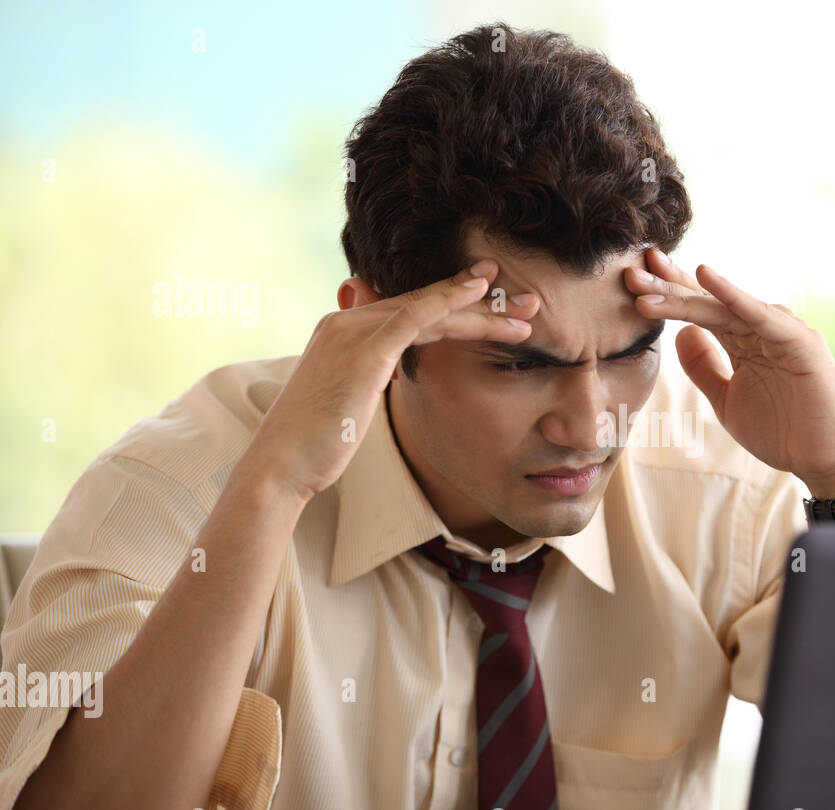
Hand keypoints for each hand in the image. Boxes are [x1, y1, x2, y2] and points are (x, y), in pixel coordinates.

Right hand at [246, 260, 537, 501]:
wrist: (280, 466)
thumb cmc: (313, 447)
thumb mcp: (345, 405)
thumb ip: (368, 383)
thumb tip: (386, 383)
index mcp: (342, 331)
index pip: (411, 311)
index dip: (456, 304)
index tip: (495, 300)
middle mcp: (346, 321)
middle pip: (426, 303)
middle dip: (481, 300)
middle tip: (529, 298)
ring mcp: (352, 331)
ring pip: (430, 308)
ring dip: (483, 306)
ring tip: (529, 308)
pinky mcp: (363, 350)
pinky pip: (415, 316)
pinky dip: (450, 301)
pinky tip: (480, 294)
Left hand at [624, 249, 834, 498]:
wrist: (826, 461)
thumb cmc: (783, 432)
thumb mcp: (727, 401)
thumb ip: (704, 368)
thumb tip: (679, 333)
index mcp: (743, 340)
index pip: (699, 311)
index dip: (666, 296)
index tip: (630, 283)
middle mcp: (762, 328)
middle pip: (707, 302)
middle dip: (668, 287)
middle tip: (629, 272)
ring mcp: (782, 331)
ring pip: (725, 306)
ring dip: (686, 293)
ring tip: (649, 281)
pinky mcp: (800, 342)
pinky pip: (760, 315)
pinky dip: (733, 296)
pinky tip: (706, 277)